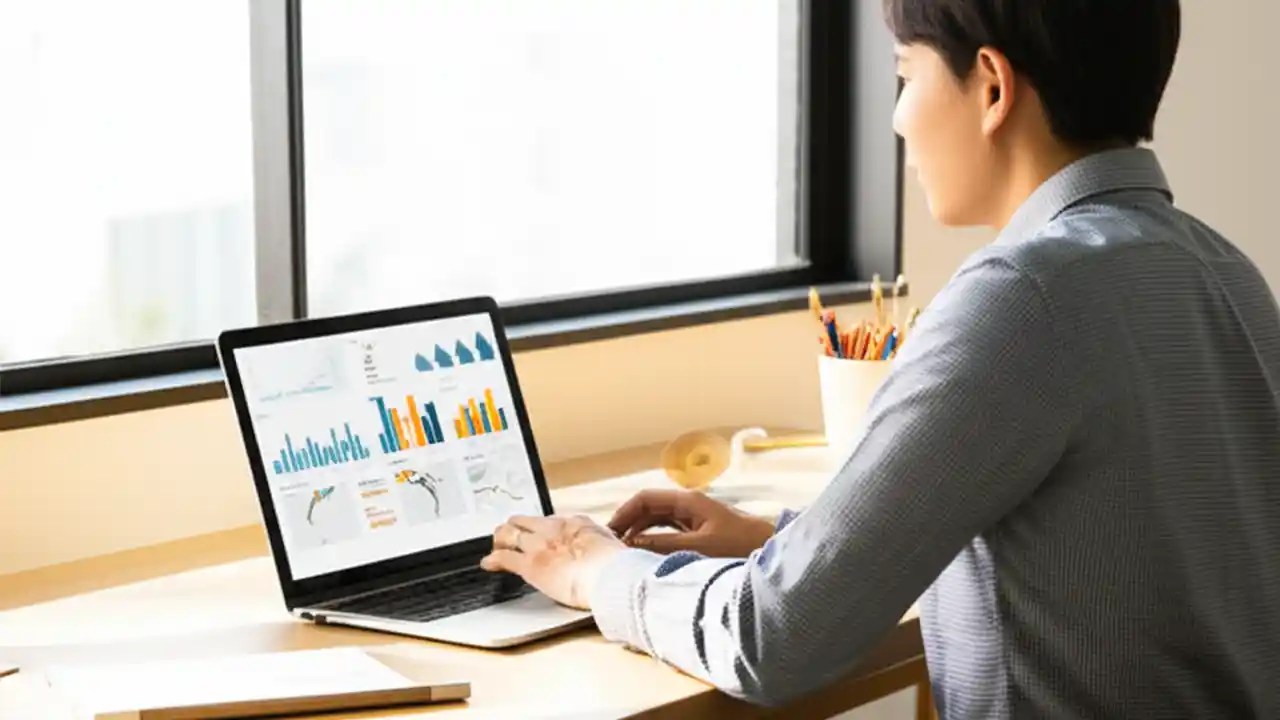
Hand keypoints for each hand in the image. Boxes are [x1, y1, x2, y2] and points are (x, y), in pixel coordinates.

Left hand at [482, 515, 625, 609]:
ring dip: (500, 540)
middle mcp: (553, 529)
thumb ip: (600, 548)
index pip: (548, 521)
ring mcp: (539, 545)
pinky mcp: (530, 565)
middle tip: (508, 536)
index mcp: (575, 524)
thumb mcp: (612, 548)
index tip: (538, 534)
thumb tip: (606, 553)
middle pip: (524, 521)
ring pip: (509, 534)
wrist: (610, 574)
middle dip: (514, 528)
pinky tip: (488, 563)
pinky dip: (493, 560)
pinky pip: (504, 558)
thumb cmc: (617, 566)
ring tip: (496, 546)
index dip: (539, 528)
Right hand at [608, 490, 774, 557]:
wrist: (770, 549)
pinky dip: (653, 540)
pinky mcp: (699, 531)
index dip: (624, 513)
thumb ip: (663, 545)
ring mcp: (693, 517)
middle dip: (628, 523)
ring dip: (638, 532)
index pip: (645, 498)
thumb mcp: (698, 547)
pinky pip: (668, 531)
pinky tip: (644, 553)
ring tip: (622, 551)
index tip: (609, 531)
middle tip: (610, 543)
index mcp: (688, 501)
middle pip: (648, 508)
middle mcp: (688, 505)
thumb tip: (631, 545)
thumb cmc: (739, 546)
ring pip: (656, 520)